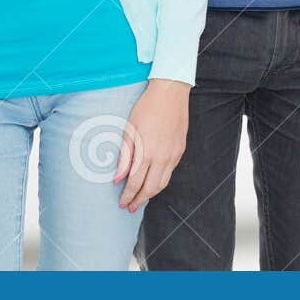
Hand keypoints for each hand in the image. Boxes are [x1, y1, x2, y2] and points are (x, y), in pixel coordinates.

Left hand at [115, 79, 189, 210]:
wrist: (170, 92)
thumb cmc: (147, 108)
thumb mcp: (129, 130)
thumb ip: (124, 157)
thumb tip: (118, 179)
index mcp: (147, 152)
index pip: (135, 183)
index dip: (128, 196)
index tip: (122, 204)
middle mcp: (163, 157)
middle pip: (151, 188)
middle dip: (140, 200)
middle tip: (131, 206)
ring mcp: (174, 154)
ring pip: (163, 182)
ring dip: (151, 193)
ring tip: (141, 197)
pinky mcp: (181, 149)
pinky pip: (171, 171)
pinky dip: (161, 180)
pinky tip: (154, 180)